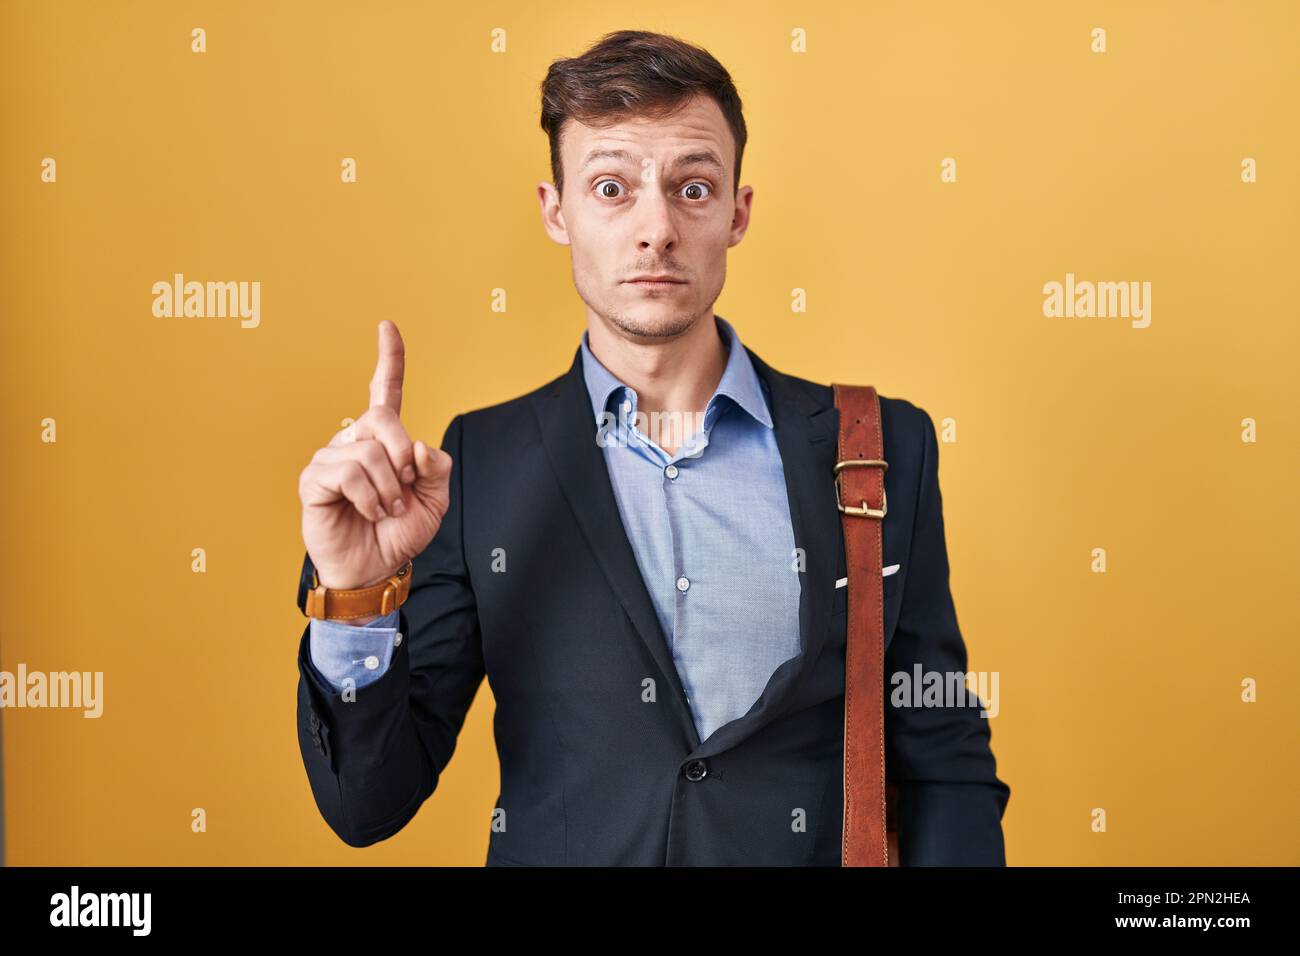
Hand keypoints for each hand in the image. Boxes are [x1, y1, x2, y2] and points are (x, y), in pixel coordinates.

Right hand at [298, 320, 452, 589]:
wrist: (376, 568)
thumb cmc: (400, 532)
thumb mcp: (435, 500)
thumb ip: (436, 469)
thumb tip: (418, 447)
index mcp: (385, 440)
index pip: (384, 391)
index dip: (389, 359)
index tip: (387, 326)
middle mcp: (355, 440)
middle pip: (383, 417)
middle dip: (403, 452)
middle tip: (405, 485)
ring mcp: (331, 457)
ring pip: (368, 450)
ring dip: (389, 487)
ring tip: (386, 509)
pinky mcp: (314, 479)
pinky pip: (348, 471)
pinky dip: (370, 496)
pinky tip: (369, 511)